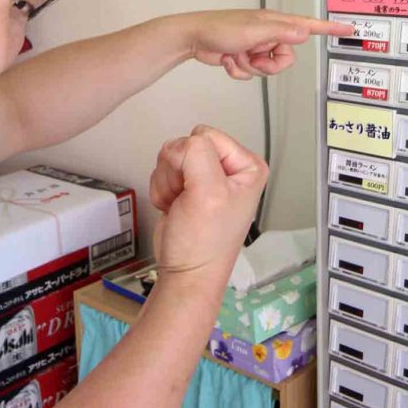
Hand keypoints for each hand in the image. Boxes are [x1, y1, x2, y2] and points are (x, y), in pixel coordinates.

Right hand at [149, 126, 268, 288]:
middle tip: (189, 198)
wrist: (185, 272)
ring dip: (167, 182)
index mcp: (247, 166)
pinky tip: (174, 207)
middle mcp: (229, 168)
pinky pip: (162, 170)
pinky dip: (161, 189)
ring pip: (170, 156)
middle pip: (185, 144)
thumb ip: (197, 154)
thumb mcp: (208, 192)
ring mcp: (205, 176)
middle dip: (177, 171)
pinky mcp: (186, 185)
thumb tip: (180, 145)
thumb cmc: (203, 244)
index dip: (192, 160)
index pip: (205, 136)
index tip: (199, 189)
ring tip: (183, 205)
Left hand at [185, 10, 353, 80]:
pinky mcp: (243, 56)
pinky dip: (239, 70)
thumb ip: (281, 33)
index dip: (329, 28)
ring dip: (250, 67)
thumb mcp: (254, 31)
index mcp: (275, 23)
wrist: (193, 37)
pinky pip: (251, 73)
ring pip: (268, 68)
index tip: (349, 29)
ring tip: (236, 56)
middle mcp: (268, 33)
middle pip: (287, 58)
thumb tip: (305, 33)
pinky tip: (227, 61)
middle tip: (253, 56)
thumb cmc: (221, 29)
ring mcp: (255, 46)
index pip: (308, 26)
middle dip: (270, 64)